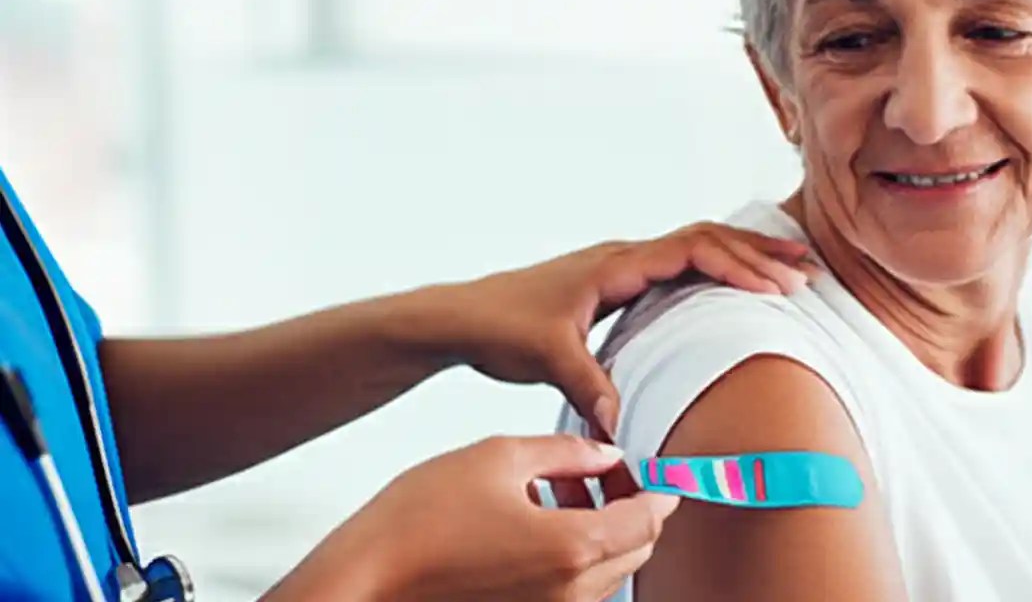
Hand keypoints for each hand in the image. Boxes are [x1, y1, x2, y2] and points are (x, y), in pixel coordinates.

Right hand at [264, 435, 679, 601]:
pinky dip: (575, 555)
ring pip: (607, 573)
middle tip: (602, 471)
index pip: (648, 520)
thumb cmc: (421, 517)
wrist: (364, 579)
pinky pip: (574, 590)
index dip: (661, 490)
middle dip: (631, 507)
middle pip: (635, 551)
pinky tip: (538, 520)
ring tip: (561, 487)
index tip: (660, 469)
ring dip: (602, 531)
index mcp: (573, 547)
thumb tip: (606, 454)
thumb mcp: (498, 457)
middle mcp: (571, 593)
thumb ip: (565, 451)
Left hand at [396, 222, 814, 434]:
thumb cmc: (500, 326)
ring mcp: (619, 267)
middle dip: (758, 253)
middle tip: (807, 269)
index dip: (739, 266)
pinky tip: (732, 286)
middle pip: (705, 240)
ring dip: (741, 257)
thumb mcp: (547, 356)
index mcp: (614, 265)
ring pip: (693, 248)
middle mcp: (622, 257)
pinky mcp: (614, 284)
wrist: (462, 316)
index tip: (778, 288)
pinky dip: (714, 271)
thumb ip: (589, 384)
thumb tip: (624, 426)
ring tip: (788, 270)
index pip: (692, 251)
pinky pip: (677, 266)